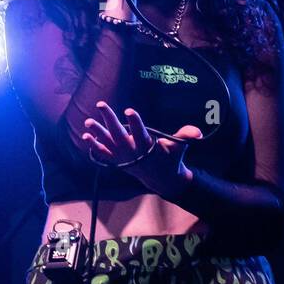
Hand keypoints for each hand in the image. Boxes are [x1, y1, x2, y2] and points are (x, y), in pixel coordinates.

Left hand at [81, 101, 202, 195]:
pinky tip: (85, 136)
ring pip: (108, 143)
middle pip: (118, 134)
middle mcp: (132, 152)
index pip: (140, 132)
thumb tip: (198, 132)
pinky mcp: (118, 161)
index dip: (134, 121)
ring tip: (88, 121)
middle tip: (101, 105)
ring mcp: (123, 157)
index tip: (128, 110)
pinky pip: (104, 154)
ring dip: (97, 132)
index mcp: (147, 147)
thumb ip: (185, 137)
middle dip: (109, 120)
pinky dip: (94, 146)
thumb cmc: (170, 158)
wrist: (161, 179)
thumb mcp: (179, 147)